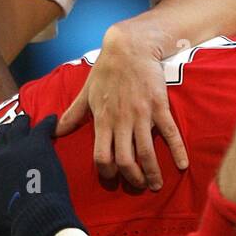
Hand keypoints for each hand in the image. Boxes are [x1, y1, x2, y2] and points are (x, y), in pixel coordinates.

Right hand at [0, 114, 81, 235]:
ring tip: (26, 120)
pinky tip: (52, 119)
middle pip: (0, 134)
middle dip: (5, 130)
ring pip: (18, 126)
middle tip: (11, 128)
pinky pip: (42, 127)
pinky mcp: (38, 145)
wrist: (37, 217)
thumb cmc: (11, 221)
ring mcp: (18, 146)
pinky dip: (47, 122)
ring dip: (21, 122)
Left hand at [54, 26, 188, 189]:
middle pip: (125, 160)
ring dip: (152, 172)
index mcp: (102, 120)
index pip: (101, 156)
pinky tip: (182, 165)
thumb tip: (54, 130)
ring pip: (146, 151)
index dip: (106, 172)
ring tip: (156, 185)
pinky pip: (170, 133)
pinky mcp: (159, 106)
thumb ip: (73, 115)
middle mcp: (121, 121)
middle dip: (132, 178)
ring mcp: (141, 115)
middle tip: (138, 187)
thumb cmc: (106, 71)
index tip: (112, 178)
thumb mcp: (86, 93)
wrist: (129, 48)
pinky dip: (177, 151)